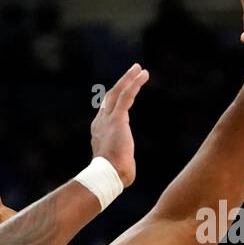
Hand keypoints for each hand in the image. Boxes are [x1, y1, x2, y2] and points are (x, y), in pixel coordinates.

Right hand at [90, 63, 148, 186]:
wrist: (108, 175)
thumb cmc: (114, 176)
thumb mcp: (118, 165)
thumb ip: (122, 160)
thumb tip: (127, 168)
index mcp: (99, 133)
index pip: (106, 112)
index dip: (113, 101)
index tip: (122, 94)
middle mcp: (100, 122)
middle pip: (109, 97)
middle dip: (120, 84)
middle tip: (130, 74)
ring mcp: (108, 119)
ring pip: (118, 92)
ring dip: (128, 79)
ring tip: (139, 68)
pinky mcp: (118, 118)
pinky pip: (127, 95)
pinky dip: (134, 83)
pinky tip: (143, 74)